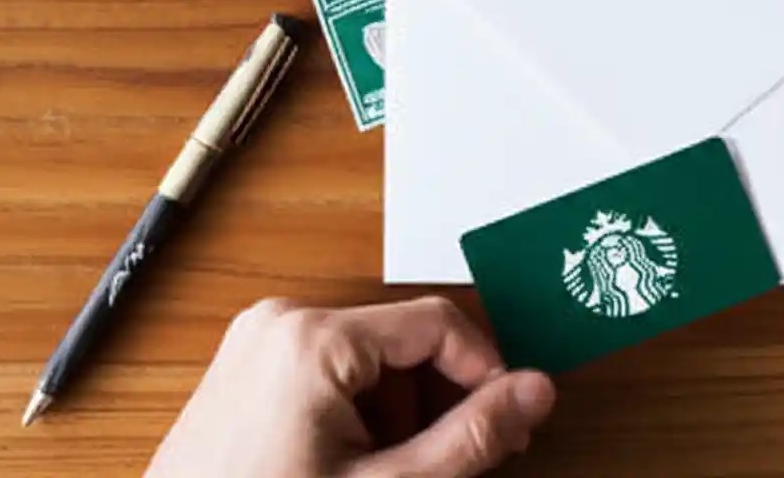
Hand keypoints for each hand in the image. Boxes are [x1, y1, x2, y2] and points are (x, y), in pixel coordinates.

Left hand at [145, 296, 554, 477]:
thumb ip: (469, 437)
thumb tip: (536, 391)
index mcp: (315, 338)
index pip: (438, 323)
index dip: (486, 371)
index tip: (506, 421)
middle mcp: (283, 321)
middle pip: (403, 342)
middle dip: (436, 402)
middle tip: (450, 462)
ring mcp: (259, 340)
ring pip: (370, 360)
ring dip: (397, 413)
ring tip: (387, 472)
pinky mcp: (247, 364)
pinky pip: (330, 370)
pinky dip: (357, 412)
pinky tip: (351, 463)